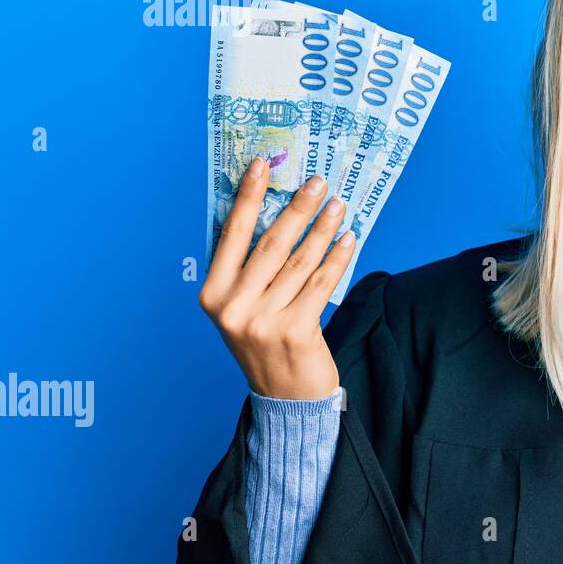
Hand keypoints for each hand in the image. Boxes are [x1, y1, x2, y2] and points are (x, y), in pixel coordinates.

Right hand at [199, 157, 353, 399]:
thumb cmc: (266, 343)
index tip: (261, 164)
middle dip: (297, 208)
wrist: (286, 399)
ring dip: (323, 229)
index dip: (248, 197)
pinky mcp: (296, 332)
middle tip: (318, 182)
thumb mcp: (245, 307)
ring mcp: (263, 322)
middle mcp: (232, 308)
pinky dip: (338, 258)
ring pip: (300, 261)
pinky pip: (321, 284)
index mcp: (213, 295)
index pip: (232, 235)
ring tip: (339, 206)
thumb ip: (251, 269)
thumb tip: (277, 211)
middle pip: (270, 243)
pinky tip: (349, 239)